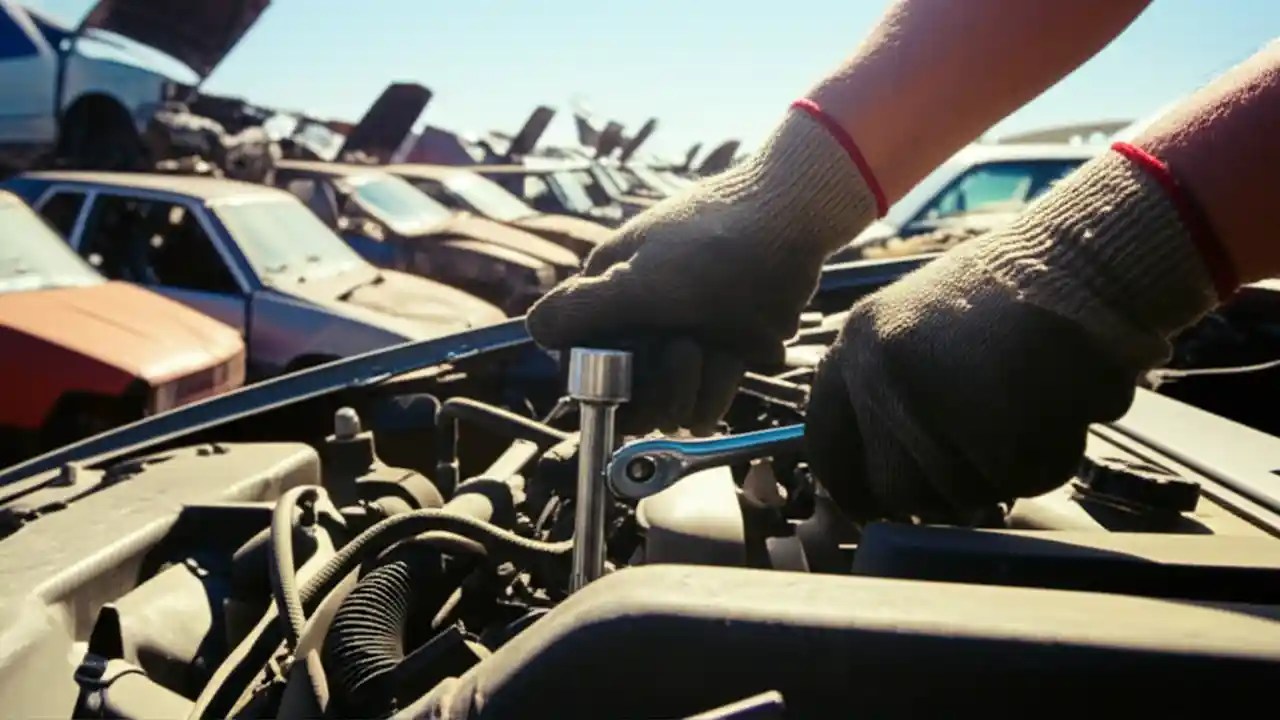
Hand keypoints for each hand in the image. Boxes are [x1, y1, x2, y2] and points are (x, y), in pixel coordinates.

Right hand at [527, 108, 878, 433]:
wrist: (793, 223)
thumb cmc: (713, 243)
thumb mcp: (639, 277)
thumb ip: (581, 309)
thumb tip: (534, 332)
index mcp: (609, 300)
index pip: (583, 368)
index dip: (606, 379)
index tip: (632, 364)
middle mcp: (641, 326)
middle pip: (630, 399)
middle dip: (661, 383)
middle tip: (685, 344)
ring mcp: (682, 342)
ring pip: (672, 407)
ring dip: (699, 381)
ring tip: (718, 341)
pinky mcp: (719, 356)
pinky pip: (707, 402)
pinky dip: (725, 382)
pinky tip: (740, 350)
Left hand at [805, 150, 1217, 522]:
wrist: (1084, 263)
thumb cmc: (1009, 294)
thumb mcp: (917, 322)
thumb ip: (888, 391)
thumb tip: (878, 479)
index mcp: (858, 347)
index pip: (826, 445)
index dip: (851, 487)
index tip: (874, 504)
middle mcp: (884, 380)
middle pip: (895, 490)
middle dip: (939, 489)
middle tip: (979, 454)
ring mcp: (937, 411)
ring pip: (961, 495)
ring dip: (1000, 470)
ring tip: (1025, 411)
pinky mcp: (996, 437)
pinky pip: (1020, 483)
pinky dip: (1045, 459)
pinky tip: (1055, 410)